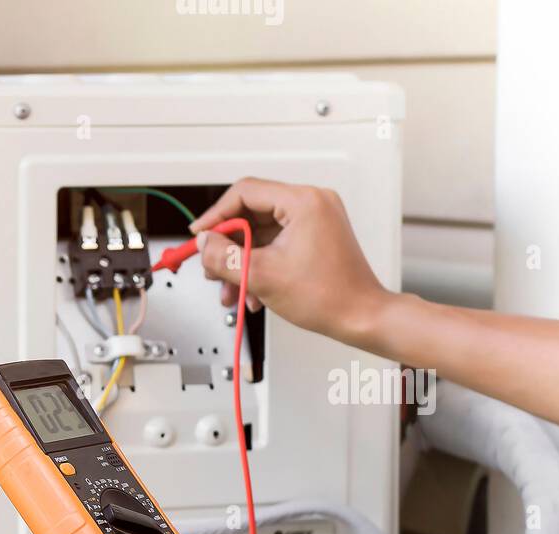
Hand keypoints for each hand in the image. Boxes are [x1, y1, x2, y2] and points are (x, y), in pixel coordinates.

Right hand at [190, 177, 389, 344]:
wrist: (359, 317)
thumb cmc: (328, 296)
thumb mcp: (261, 275)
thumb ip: (223, 256)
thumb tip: (204, 244)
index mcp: (303, 202)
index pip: (245, 193)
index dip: (215, 215)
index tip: (199, 235)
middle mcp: (312, 204)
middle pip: (251, 214)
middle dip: (227, 245)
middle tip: (211, 265)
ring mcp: (314, 221)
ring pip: (260, 233)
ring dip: (240, 261)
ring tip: (230, 287)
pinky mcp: (314, 238)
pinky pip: (275, 244)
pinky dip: (258, 265)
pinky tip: (250, 290)